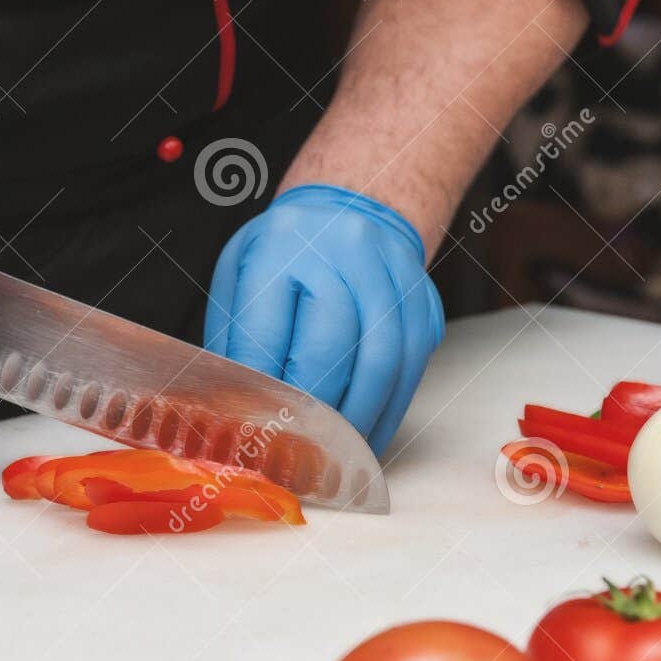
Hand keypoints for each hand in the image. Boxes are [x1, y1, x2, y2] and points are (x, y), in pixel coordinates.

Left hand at [203, 185, 443, 454]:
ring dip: (360, 419)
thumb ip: (236, 338)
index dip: (262, 391)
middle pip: (333, 349)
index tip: (255, 431)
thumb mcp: (240, 275)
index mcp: (282, 244)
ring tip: (338, 453)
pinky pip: (413, 363)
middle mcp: (344, 251)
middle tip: (298, 449)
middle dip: (314, 411)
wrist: (352, 207)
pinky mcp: (425, 298)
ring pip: (384, 362)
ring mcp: (393, 272)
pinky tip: (369, 432)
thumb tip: (236, 411)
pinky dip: (390, 408)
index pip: (269, 333)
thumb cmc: (283, 252)